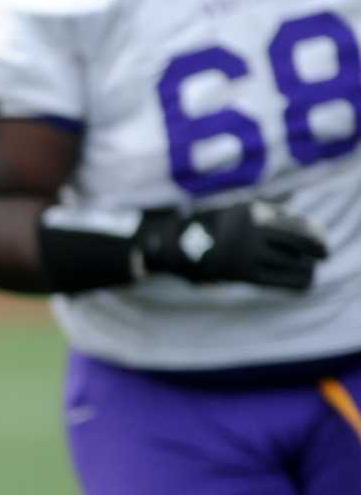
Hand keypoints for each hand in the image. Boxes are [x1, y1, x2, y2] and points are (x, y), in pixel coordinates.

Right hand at [141, 201, 327, 291]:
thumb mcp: (235, 211)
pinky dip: (292, 281)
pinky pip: (276, 279)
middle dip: (316, 247)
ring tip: (308, 272)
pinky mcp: (240, 273)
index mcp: (253, 212)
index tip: (320, 239)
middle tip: (322, 254)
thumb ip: (263, 214)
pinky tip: (300, 283)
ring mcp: (247, 252)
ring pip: (290, 261)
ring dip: (304, 267)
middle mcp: (253, 230)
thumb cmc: (206, 228)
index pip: (294, 221)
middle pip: (299, 238)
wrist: (172, 246)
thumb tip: (295, 219)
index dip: (313, 231)